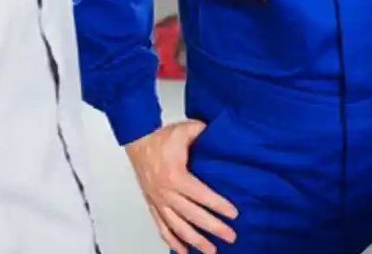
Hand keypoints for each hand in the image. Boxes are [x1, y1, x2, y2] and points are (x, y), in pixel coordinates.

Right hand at [126, 121, 238, 253]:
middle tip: (230, 236)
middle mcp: (165, 192)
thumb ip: (205, 134)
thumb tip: (225, 139)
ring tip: (210, 250)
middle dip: (213, 228)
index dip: (218, 205)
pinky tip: (182, 251)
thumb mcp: (187, 130)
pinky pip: (162, 227)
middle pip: (192, 215)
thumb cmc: (162, 137)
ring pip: (177, 226)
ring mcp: (158, 201)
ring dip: (194, 241)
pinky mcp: (152, 205)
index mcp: (175, 175)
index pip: (201, 195)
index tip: (234, 214)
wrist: (137, 140)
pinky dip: (172, 241)